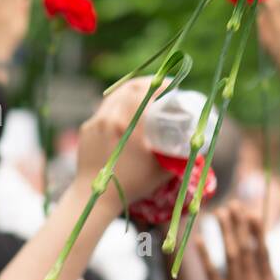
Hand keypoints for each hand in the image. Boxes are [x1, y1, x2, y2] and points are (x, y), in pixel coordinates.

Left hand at [75, 79, 169, 208]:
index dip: (159, 85)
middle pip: (129, 88)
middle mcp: (109, 118)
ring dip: (131, 91)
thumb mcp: (161, 171)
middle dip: (147, 83)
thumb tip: (192, 145)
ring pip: (114, 96)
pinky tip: (125, 111)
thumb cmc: (131, 185)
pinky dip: (117, 105)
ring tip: (144, 94)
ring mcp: (95, 122)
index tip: (172, 86)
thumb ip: (178, 157)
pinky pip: (104, 110)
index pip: (144, 92)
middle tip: (160, 87)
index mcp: (128, 125)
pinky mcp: (87, 128)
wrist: (95, 196)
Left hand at [197, 203, 276, 279]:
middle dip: (238, 226)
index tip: (252, 214)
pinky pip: (212, 277)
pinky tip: (198, 241)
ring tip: (219, 214)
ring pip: (231, 258)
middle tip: (231, 205)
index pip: (262, 252)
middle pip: (245, 250)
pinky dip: (205, 259)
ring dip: (225, 235)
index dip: (256, 232)